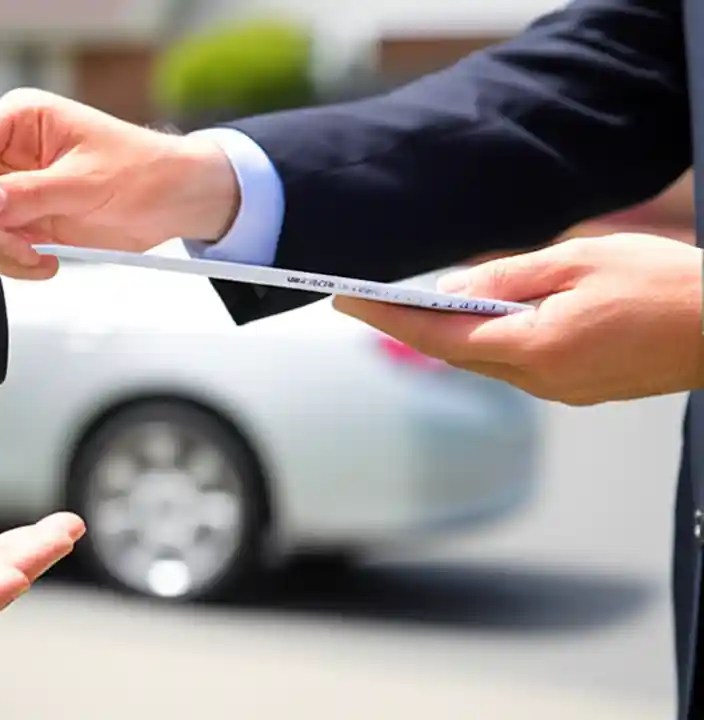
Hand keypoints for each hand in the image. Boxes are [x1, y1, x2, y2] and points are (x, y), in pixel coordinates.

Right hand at [0, 88, 239, 278]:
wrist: (177, 199)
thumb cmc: (144, 170)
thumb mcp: (86, 181)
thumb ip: (30, 194)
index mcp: (22, 120)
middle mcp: (11, 152)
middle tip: (14, 244)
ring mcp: (17, 188)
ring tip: (37, 258)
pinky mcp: (28, 219)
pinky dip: (14, 262)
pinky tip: (45, 262)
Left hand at [331, 233, 703, 405]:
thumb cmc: (663, 283)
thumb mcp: (578, 261)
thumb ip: (509, 277)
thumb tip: (450, 291)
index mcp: (536, 349)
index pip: (439, 337)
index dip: (387, 319)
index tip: (344, 301)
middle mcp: (543, 381)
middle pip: (457, 354)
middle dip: (408, 326)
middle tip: (365, 299)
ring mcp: (564, 391)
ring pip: (487, 361)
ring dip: (448, 335)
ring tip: (409, 304)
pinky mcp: (582, 389)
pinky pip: (518, 366)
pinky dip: (488, 342)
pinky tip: (478, 319)